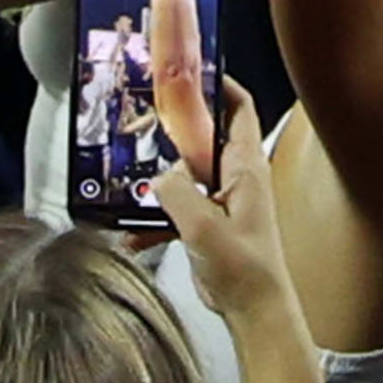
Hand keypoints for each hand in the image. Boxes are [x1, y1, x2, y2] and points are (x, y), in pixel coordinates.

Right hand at [143, 0, 290, 319]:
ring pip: (185, 173)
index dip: (217, 82)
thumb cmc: (244, 270)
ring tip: (127, 179)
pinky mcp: (210, 225)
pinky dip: (155, 220)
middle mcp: (237, 177)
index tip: (188, 67)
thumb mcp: (201, 226)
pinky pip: (178, 210)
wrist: (255, 315)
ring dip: (159, 179)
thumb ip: (176, 191)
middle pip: (204, 135)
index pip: (238, 107)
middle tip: (143, 115)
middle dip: (174, 128)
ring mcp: (224, 201)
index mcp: (246, 167)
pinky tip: (131, 237)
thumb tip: (159, 174)